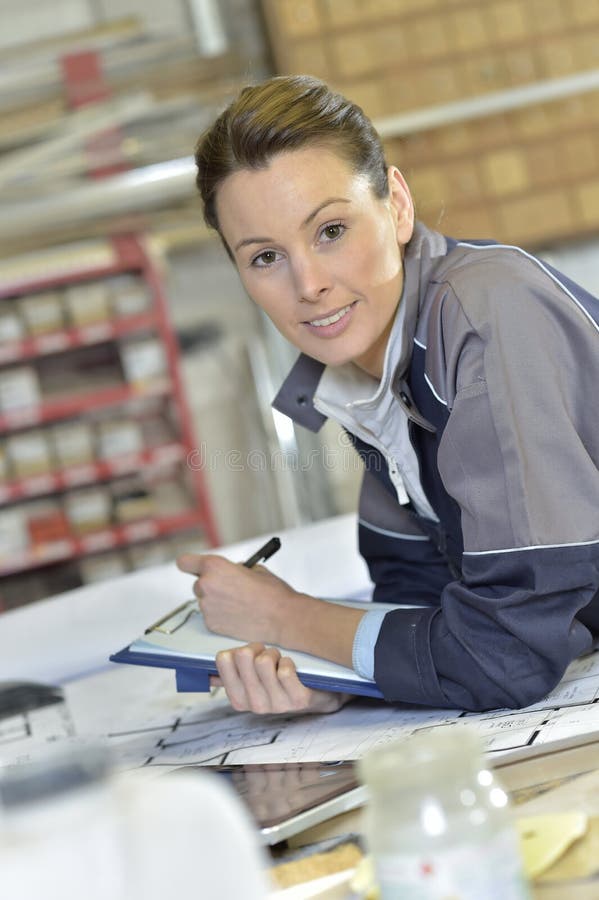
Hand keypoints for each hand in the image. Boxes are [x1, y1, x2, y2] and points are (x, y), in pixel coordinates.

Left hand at [176, 552, 300, 645]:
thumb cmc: (272, 592)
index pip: (185, 562)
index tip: (193, 567)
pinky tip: (238, 615)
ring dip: (216, 601)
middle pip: (198, 584)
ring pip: (205, 601)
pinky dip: (221, 616)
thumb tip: (229, 571)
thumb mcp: (254, 569)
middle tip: (229, 589)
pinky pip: (211, 616)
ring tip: (239, 604)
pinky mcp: (211, 624)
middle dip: (211, 586)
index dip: (191, 565)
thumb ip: (234, 568)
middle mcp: (206, 586)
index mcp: (214, 567)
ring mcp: (207, 607)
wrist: (282, 618)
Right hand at [212, 643, 351, 715]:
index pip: (223, 659)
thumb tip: (206, 664)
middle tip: (268, 655)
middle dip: (257, 648)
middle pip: (243, 656)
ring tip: (280, 662)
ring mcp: (276, 704)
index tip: (248, 655)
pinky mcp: (297, 700)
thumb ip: (231, 672)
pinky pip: (286, 669)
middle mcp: (254, 704)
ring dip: (275, 654)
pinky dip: (289, 662)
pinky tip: (292, 669)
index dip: (237, 650)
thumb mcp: (253, 679)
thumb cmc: (280, 683)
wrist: (317, 696)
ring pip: (264, 661)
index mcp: (238, 697)